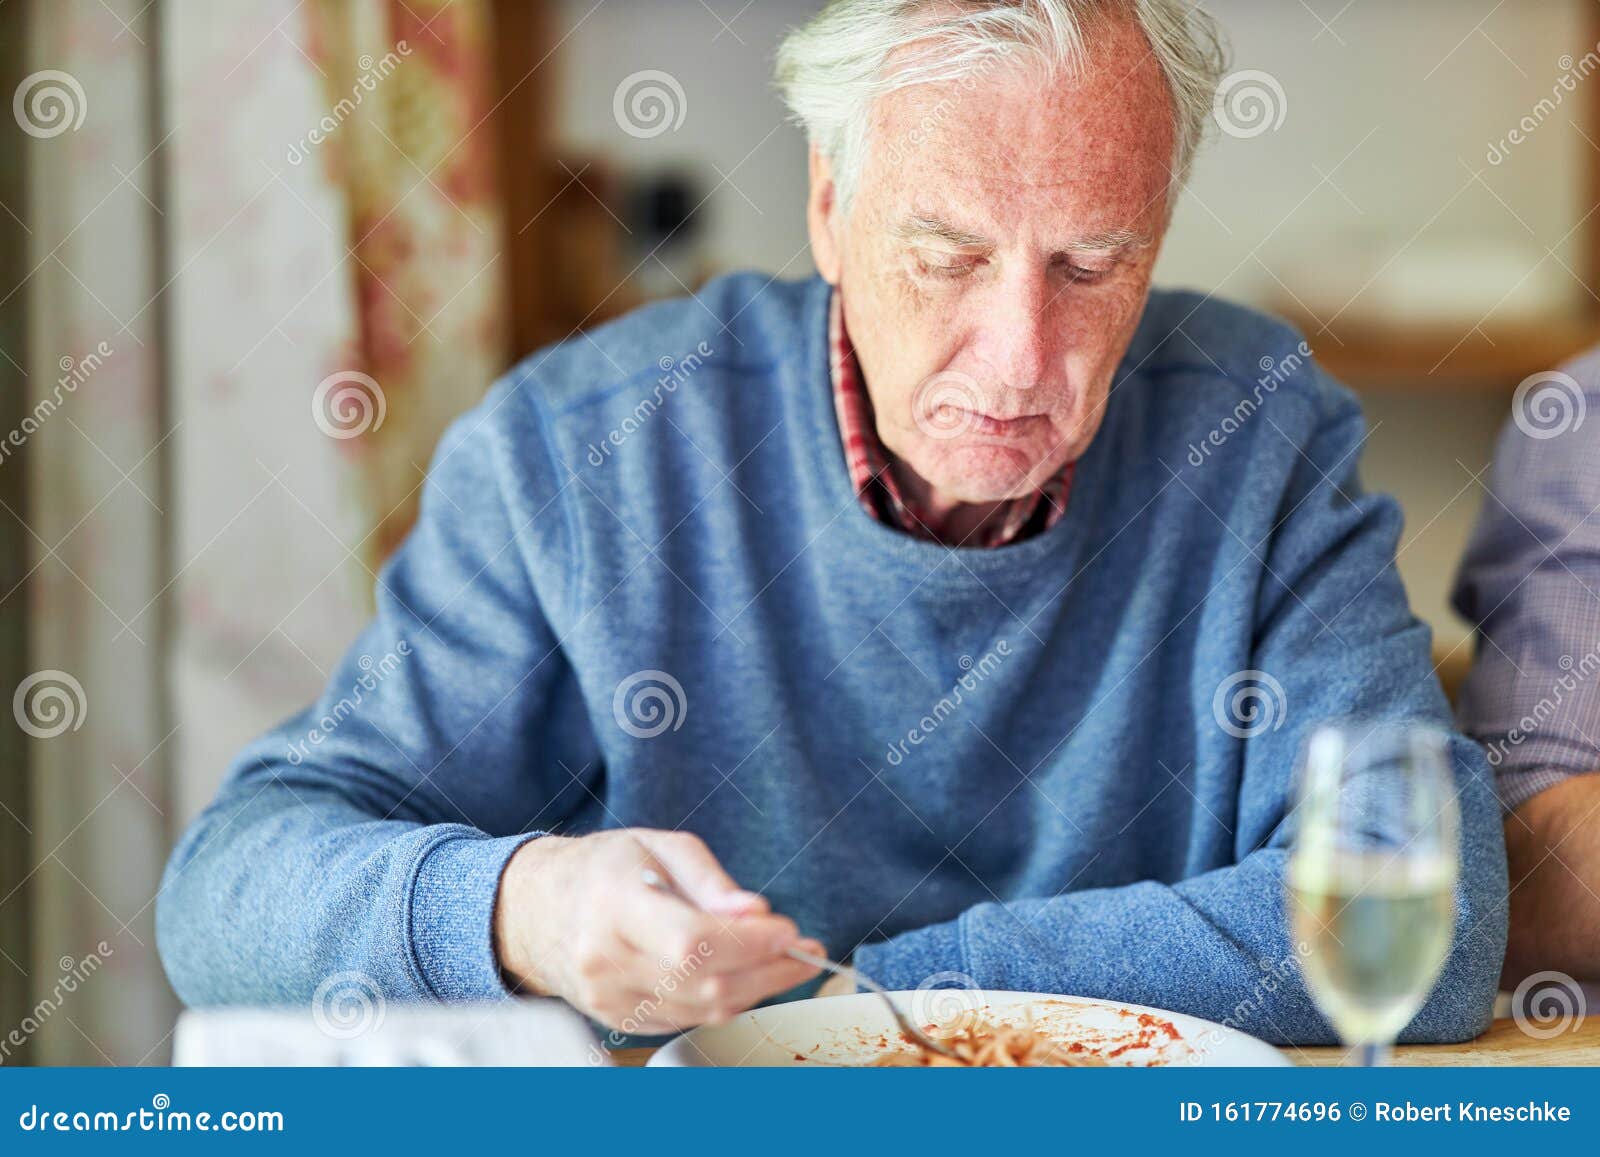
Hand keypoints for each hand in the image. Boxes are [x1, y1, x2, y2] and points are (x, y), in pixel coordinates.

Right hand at [493, 829, 823, 1032]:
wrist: (537, 909)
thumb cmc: (604, 868)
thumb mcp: (659, 846)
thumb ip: (710, 879)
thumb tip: (756, 912)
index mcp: (613, 905)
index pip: (692, 939)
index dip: (750, 943)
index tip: (789, 930)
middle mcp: (606, 960)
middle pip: (704, 982)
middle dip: (768, 969)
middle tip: (805, 950)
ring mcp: (609, 998)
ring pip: (703, 1009)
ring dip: (757, 988)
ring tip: (786, 962)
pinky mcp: (618, 1020)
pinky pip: (688, 1019)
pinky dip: (726, 1000)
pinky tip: (747, 976)